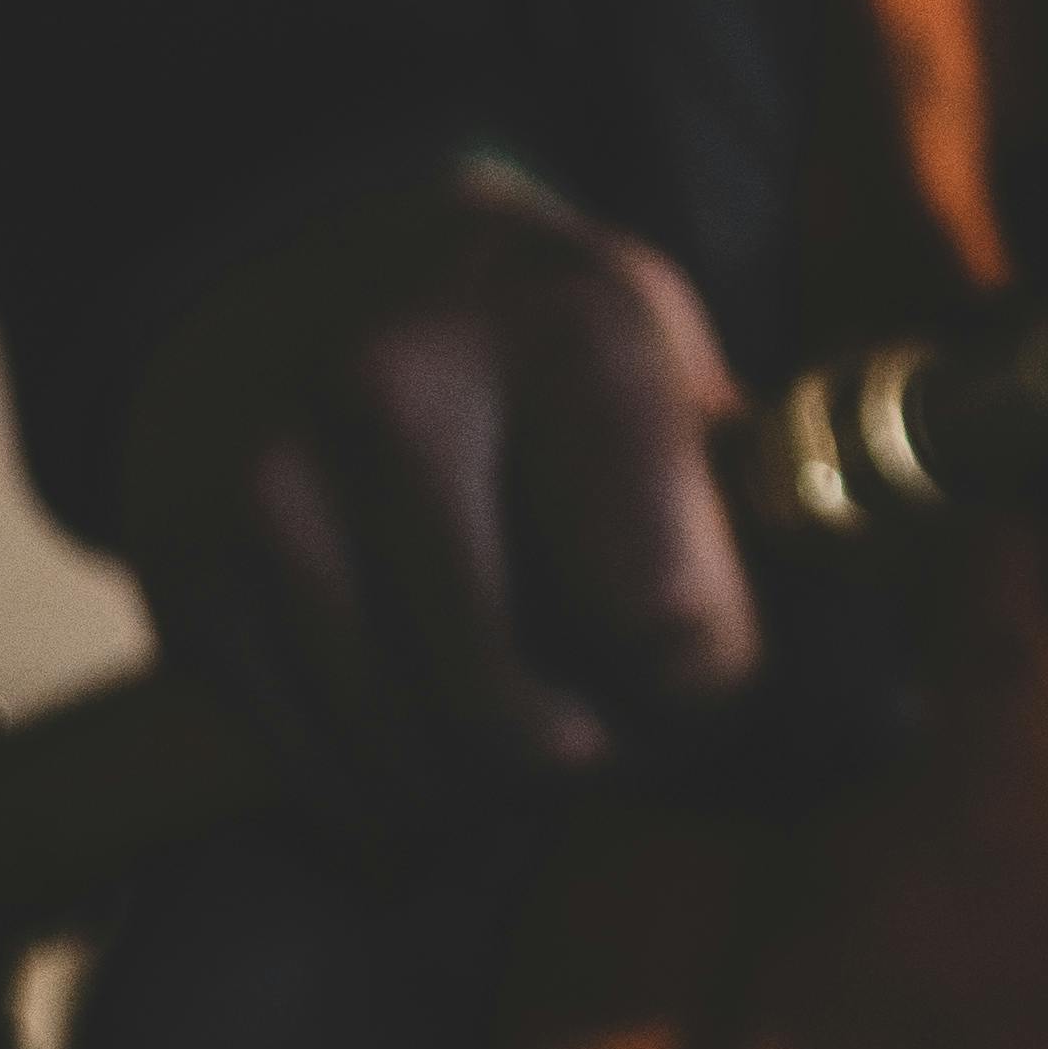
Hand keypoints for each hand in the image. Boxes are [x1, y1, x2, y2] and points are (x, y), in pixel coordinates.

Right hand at [111, 158, 763, 838]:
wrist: (298, 251)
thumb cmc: (530, 332)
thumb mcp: (660, 349)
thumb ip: (744, 502)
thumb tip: (864, 723)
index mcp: (563, 331)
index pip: (664, 614)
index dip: (706, 689)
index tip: (703, 679)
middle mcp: (398, 392)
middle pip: (525, 722)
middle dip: (594, 759)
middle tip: (611, 732)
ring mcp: (270, 480)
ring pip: (412, 763)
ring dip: (486, 797)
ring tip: (520, 735)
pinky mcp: (183, 559)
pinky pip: (307, 767)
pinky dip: (380, 796)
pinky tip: (418, 739)